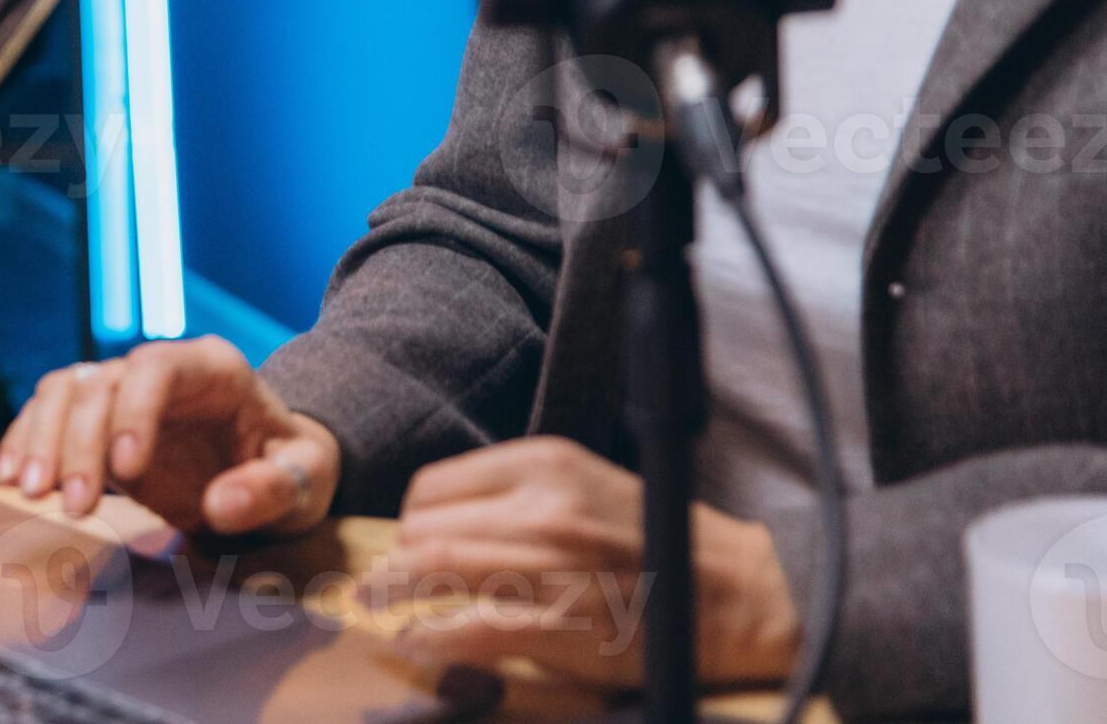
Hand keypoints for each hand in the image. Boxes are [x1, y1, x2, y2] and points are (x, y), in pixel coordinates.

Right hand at [0, 335, 341, 534]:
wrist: (272, 469)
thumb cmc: (294, 466)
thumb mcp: (308, 478)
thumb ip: (273, 488)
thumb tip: (221, 504)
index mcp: (212, 368)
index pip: (157, 368)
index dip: (134, 410)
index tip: (127, 469)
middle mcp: (158, 371)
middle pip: (100, 384)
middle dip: (79, 442)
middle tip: (75, 504)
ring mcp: (123, 394)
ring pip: (64, 392)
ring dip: (42, 440)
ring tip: (34, 494)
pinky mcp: (98, 424)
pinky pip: (48, 416)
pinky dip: (26, 441)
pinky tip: (14, 480)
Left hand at [362, 436, 797, 689]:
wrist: (732, 593)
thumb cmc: (652, 540)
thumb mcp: (582, 486)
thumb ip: (514, 496)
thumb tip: (437, 521)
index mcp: (542, 464)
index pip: (432, 487)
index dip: (414, 520)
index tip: (411, 543)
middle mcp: (539, 507)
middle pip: (422, 530)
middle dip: (399, 561)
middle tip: (380, 584)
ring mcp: (546, 566)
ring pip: (431, 572)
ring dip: (394, 595)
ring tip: (374, 607)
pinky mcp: (557, 623)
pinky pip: (465, 629)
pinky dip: (429, 638)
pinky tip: (415, 643)